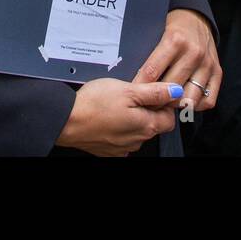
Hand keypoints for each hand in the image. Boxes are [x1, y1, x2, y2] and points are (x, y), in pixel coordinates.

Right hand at [55, 79, 181, 156]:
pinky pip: (121, 137)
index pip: (169, 117)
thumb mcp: (128, 89)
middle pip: (153, 124)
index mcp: (147, 126)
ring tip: (115, 103)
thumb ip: (154, 91)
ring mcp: (122, 147)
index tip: (152, 91)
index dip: (163, 102)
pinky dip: (117, 127)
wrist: (65, 121)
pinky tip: (107, 115)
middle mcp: (137, 140)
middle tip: (130, 93)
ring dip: (131, 118)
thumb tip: (175, 91)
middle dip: (146, 109)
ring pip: (136, 131)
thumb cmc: (94, 105)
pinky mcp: (108, 149)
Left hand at [133, 8, 221, 111]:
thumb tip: (131, 77)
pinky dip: (195, 106)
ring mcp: (207, 64)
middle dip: (156, 100)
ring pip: (190, 98)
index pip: (152, 71)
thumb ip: (148, 53)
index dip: (140, 87)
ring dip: (175, 105)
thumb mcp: (156, 32)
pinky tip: (184, 102)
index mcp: (175, 40)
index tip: (133, 94)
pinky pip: (208, 100)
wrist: (196, 17)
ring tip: (164, 105)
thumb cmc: (171, 26)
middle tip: (146, 104)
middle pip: (171, 89)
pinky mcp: (218, 72)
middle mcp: (193, 53)